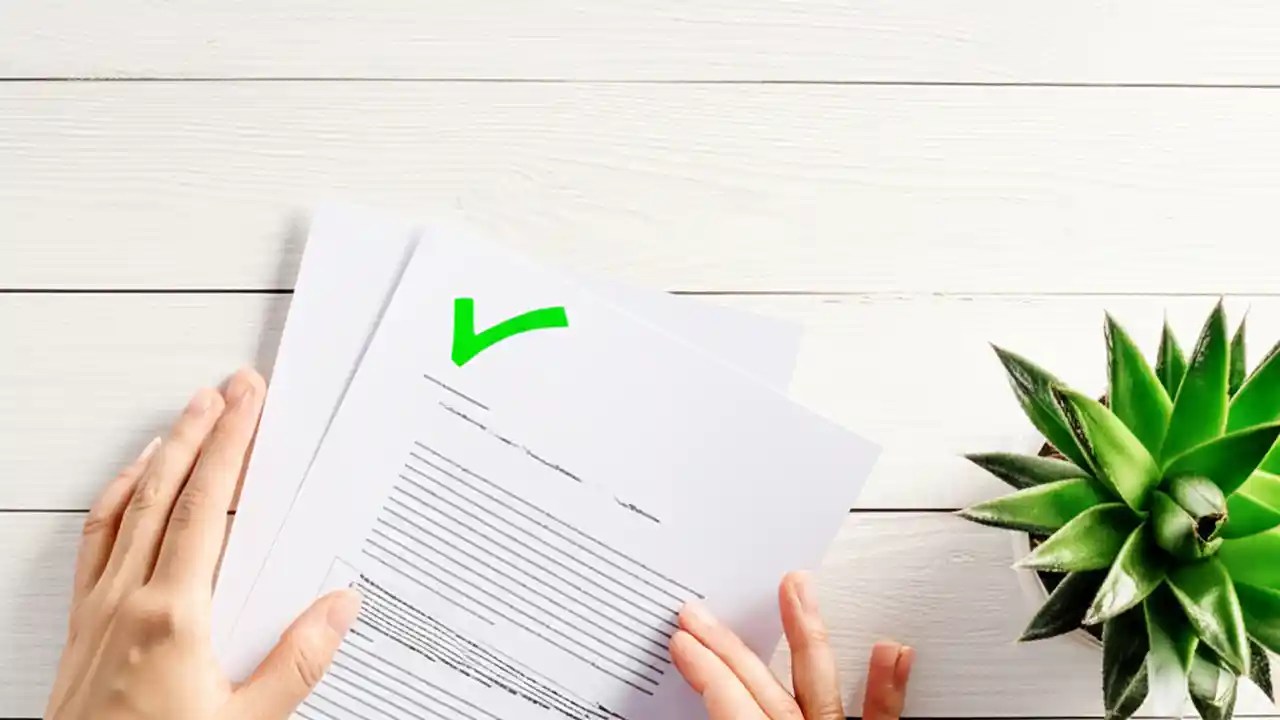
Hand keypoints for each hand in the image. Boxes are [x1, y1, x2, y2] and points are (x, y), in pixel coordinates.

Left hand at [44, 369, 360, 719]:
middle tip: (226, 391)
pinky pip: (95, 542)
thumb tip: (340, 608)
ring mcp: (99, 609)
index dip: (229, 445)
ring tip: (185, 420)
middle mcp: (130, 600)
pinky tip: (130, 487)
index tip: (245, 404)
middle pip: (166, 491)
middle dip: (199, 431)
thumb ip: (297, 662)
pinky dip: (115, 501)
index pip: (206, 505)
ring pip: (127, 508)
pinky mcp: (82, 627)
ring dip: (158, 456)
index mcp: (175, 616)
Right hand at [672, 571, 912, 719]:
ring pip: (820, 681)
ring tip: (797, 587)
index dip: (704, 668)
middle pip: (764, 685)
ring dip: (805, 631)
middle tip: (700, 615)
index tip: (685, 641)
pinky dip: (885, 683)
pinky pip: (882, 716)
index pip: (730, 701)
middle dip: (728, 645)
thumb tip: (692, 712)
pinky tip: (887, 648)